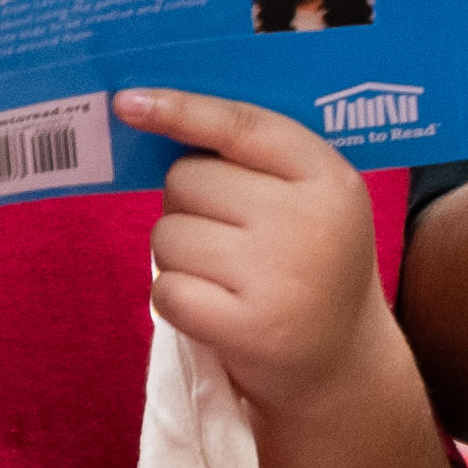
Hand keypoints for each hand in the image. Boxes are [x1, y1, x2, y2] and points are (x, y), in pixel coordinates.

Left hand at [124, 88, 390, 416]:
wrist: (340, 364)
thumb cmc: (309, 267)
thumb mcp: (313, 201)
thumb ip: (255, 160)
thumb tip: (153, 114)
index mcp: (328, 177)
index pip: (243, 126)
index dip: (182, 109)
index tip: (128, 103)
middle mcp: (306, 220)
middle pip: (188, 179)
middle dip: (188, 205)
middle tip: (225, 236)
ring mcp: (278, 276)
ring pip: (167, 235)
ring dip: (178, 255)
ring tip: (223, 276)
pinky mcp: (247, 329)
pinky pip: (165, 290)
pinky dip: (175, 298)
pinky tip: (213, 308)